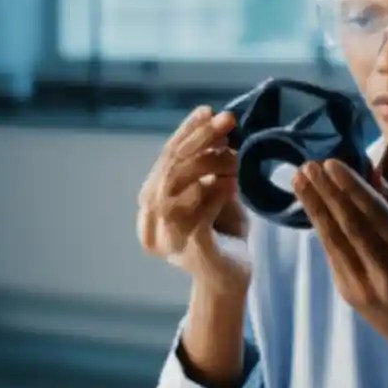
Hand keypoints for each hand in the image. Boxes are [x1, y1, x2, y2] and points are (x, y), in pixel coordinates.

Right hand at [137, 105, 250, 296]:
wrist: (233, 276)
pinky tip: (234, 183)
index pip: (166, 157)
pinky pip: (197, 215)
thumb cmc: (224, 230)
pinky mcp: (190, 251)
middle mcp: (152, 219)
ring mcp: (168, 237)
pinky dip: (214, 194)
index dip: (185, 132)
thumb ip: (209, 163)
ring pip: (176, 188)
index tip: (208, 111)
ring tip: (235, 155)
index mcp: (153, 200)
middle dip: (200, 140)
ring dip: (207, 165)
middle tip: (227, 120)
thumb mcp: (215, 189)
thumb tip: (216, 123)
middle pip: (170, 168)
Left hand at [292, 159, 387, 352]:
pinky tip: (312, 206)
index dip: (352, 189)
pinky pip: (333, 256)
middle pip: (351, 227)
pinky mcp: (350, 296)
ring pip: (335, 242)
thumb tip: (370, 173)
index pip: (378, 217)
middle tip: (308, 165)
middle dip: (327, 193)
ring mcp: (366, 289)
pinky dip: (322, 229)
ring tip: (300, 181)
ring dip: (315, 208)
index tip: (332, 164)